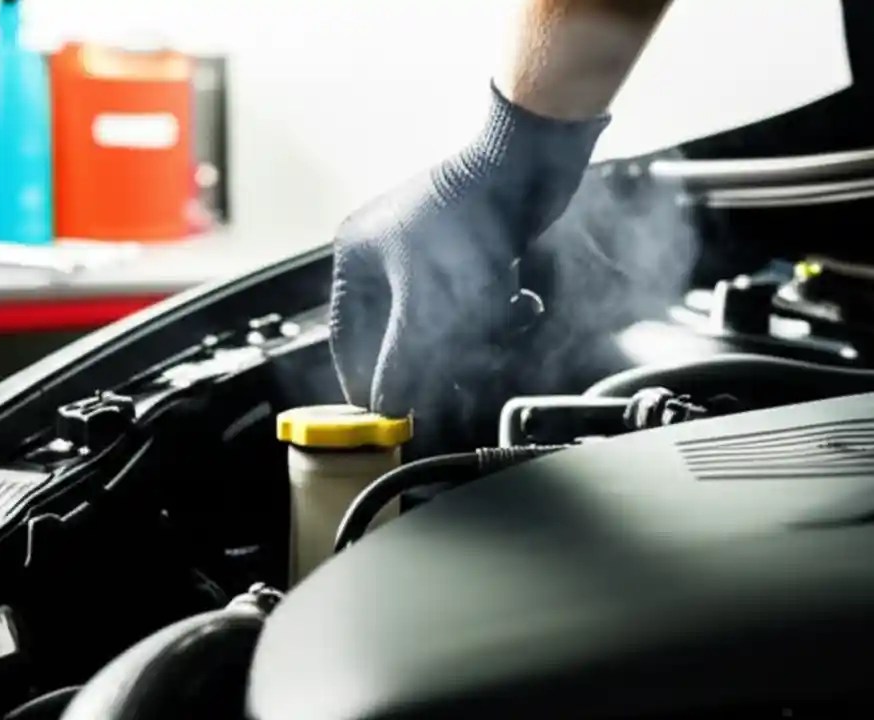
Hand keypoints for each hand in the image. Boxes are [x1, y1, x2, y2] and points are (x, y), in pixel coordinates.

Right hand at [329, 85, 607, 431]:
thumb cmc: (465, 222)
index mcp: (356, 256)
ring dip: (477, 333)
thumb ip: (403, 359)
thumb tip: (387, 406)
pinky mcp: (468, 252)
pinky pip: (474, 303)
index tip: (384, 413)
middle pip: (399, 334)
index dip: (364, 378)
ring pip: (444, 323)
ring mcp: (427, 252)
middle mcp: (384, 252)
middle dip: (437, 357)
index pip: (347, 334)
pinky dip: (498, 311)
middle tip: (458, 384)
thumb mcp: (425, 303)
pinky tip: (521, 302)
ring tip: (503, 322)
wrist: (526, 163)